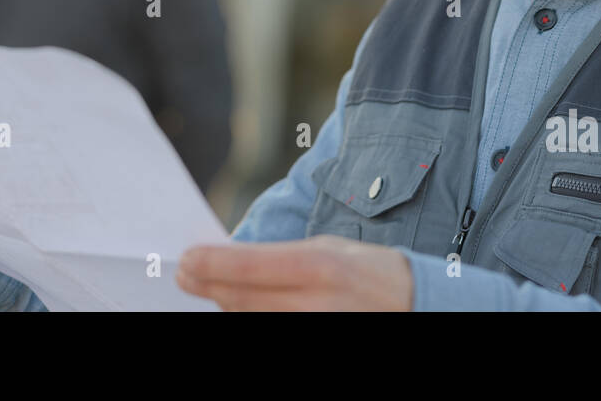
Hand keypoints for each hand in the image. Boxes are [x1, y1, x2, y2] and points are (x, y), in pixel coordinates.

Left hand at [175, 235, 413, 310]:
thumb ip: (282, 256)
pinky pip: (270, 333)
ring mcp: (315, 329)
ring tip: (214, 290)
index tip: (187, 259)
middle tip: (185, 275)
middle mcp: (315, 303)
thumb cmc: (369, 272)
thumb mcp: (329, 249)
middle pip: (242, 299)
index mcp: (320, 266)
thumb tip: (232, 258)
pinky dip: (251, 320)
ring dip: (227, 305)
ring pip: (251, 321)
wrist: (415, 307)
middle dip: (209, 285)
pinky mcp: (314, 351)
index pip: (249, 266)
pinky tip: (239, 308)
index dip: (211, 264)